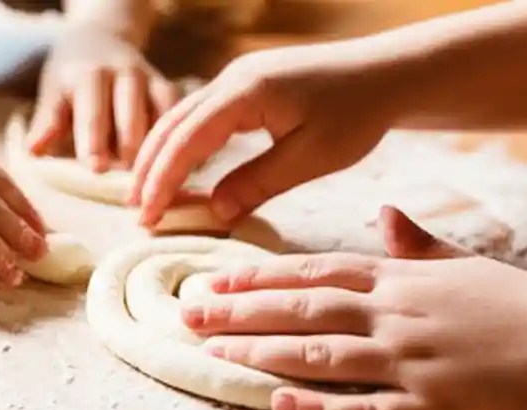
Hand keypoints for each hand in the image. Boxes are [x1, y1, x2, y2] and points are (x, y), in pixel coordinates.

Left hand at [28, 23, 177, 171]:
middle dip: (128, 147)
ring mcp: (151, 79)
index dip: (94, 142)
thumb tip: (33, 152)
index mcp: (90, 75)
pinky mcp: (169, 88)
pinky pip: (177, 114)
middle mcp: (124, 73)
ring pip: (159, 112)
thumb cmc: (70, 78)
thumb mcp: (53, 93)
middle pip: (130, 112)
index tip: (95, 170)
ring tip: (152, 181)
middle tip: (127, 183)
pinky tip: (174, 168)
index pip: (92, 111)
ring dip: (157, 146)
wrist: (100, 39)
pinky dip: (177, 138)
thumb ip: (47, 122)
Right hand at [131, 41, 398, 226]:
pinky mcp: (246, 85)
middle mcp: (233, 78)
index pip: (187, 140)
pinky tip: (178, 170)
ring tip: (147, 196)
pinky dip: (183, 144)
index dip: (163, 181)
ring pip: (182, 118)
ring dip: (161, 157)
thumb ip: (257, 183)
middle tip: (137, 213)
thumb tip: (213, 212)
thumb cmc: (358, 114)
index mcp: (246, 91)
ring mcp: (237, 78)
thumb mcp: (311, 157)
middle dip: (150, 170)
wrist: (389, 74)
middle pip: (173, 125)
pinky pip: (201, 115)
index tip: (148, 217)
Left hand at [184, 208, 526, 409]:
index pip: (315, 273)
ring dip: (259, 352)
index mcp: (403, 281)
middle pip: (303, 309)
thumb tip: (387, 217)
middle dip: (238, 313)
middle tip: (186, 317)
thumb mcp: (469, 264)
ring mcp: (411, 364)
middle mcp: (397, 316)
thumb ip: (419, 246)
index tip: (212, 282)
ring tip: (210, 353)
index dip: (258, 279)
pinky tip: (275, 404)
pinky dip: (316, 409)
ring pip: (319, 355)